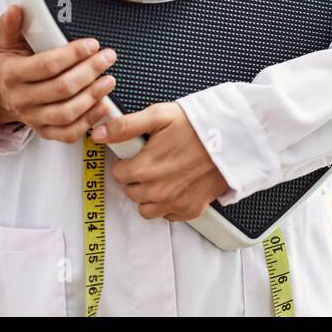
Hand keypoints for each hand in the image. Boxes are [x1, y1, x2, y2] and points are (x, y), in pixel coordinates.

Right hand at [0, 5, 117, 142]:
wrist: (4, 98)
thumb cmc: (13, 67)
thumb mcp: (7, 45)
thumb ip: (10, 27)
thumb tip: (14, 9)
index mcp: (13, 74)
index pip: (47, 65)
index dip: (73, 54)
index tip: (92, 44)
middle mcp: (23, 99)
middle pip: (61, 88)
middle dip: (89, 71)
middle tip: (108, 57)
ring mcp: (34, 119)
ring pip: (67, 112)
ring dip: (93, 95)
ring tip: (109, 79)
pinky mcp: (46, 132)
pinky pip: (69, 133)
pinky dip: (89, 120)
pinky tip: (103, 105)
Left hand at [92, 102, 230, 221]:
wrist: (233, 140)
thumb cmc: (197, 125)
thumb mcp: (159, 115)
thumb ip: (125, 126)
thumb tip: (98, 133)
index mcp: (145, 168)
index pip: (119, 174)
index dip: (127, 161)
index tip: (139, 153)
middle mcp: (157, 191)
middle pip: (131, 191)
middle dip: (137, 178)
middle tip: (153, 161)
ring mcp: (174, 203)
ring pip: (146, 208)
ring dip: (149, 195)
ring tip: (163, 176)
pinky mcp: (190, 210)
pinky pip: (168, 215)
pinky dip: (168, 204)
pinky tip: (177, 185)